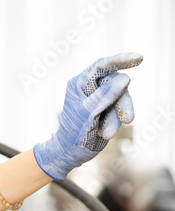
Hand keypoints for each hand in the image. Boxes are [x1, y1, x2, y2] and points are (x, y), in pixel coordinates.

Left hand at [34, 52, 140, 180]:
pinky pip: (121, 110)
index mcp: (79, 83)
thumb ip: (105, 95)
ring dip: (117, 117)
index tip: (139, 57)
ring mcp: (100, 98)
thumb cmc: (73, 132)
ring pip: (121, 98)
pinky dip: (115, 123)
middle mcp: (90, 87)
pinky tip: (105, 134)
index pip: (101, 66)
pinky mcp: (108, 109)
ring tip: (106, 133)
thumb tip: (124, 77)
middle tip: (128, 119)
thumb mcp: (88, 113)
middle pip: (116, 84)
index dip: (120, 60)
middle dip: (122, 103)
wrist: (72, 153)